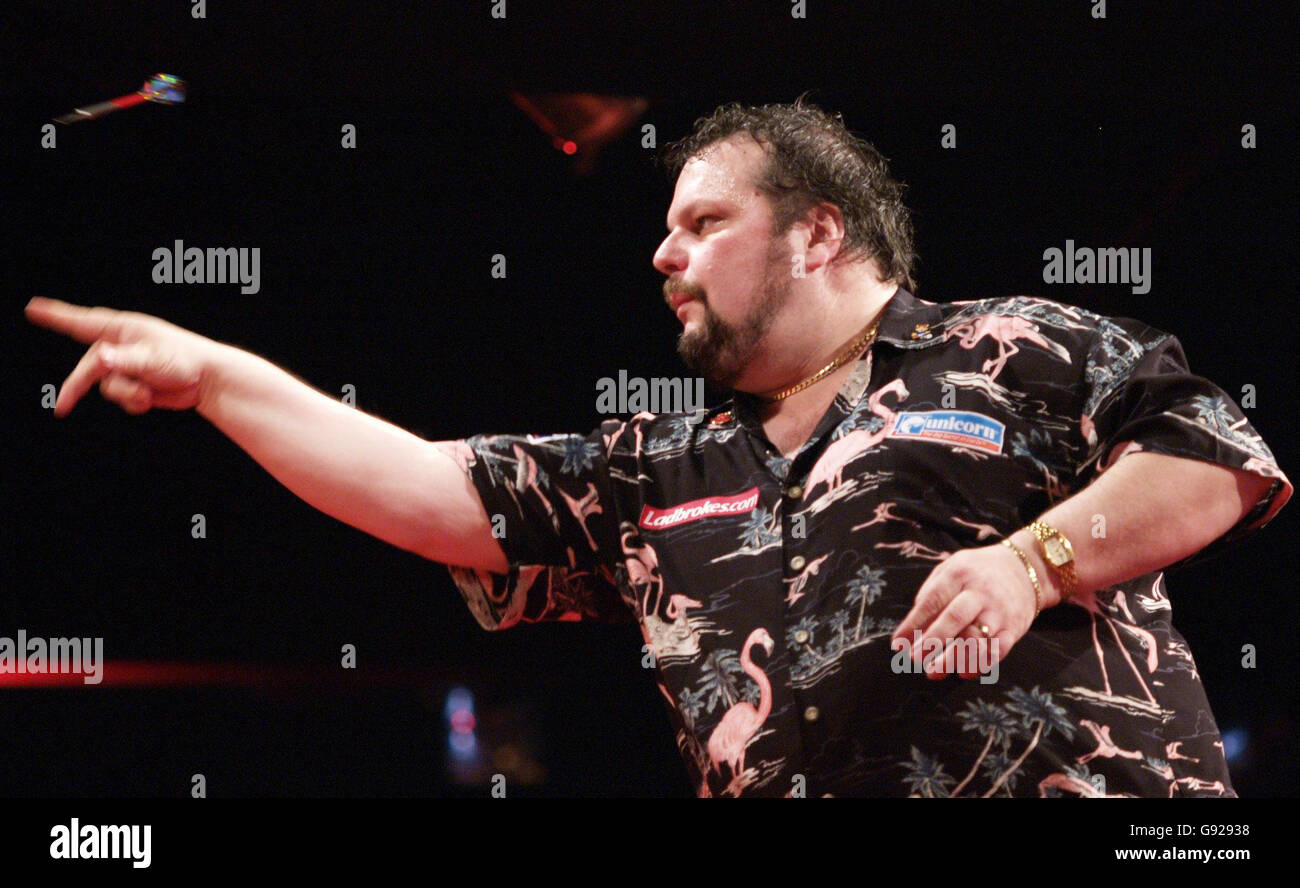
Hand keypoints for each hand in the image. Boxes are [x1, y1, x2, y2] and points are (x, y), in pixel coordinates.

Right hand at [25, 297, 221, 416]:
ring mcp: (127, 365)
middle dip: (78, 386)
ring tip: (149, 392)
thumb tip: (101, 359)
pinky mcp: (135, 382)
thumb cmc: (185, 360)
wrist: (208, 380)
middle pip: (87, 367)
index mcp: (123, 329)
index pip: (82, 321)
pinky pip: (121, 398)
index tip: (32, 308)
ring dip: (125, 395)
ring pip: (105, 387)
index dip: (56, 316)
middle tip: (62, 407)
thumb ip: (125, 361)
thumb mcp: (153, 360)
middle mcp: (121, 346)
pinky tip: (152, 399)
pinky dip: (134, 402)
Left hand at [890, 542, 1041, 680]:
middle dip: (933, 641)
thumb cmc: (977, 572)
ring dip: (954, 658)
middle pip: (955, 618)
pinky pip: (997, 651)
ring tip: (934, 672)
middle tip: (915, 659)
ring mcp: (998, 612)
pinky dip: (979, 665)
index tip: (898, 643)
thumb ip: (931, 593)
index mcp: (959, 575)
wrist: (1025, 569)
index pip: (932, 600)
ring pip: (976, 638)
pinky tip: (963, 672)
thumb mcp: (951, 568)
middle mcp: (980, 593)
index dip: (913, 623)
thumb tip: (913, 627)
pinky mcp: (1014, 629)